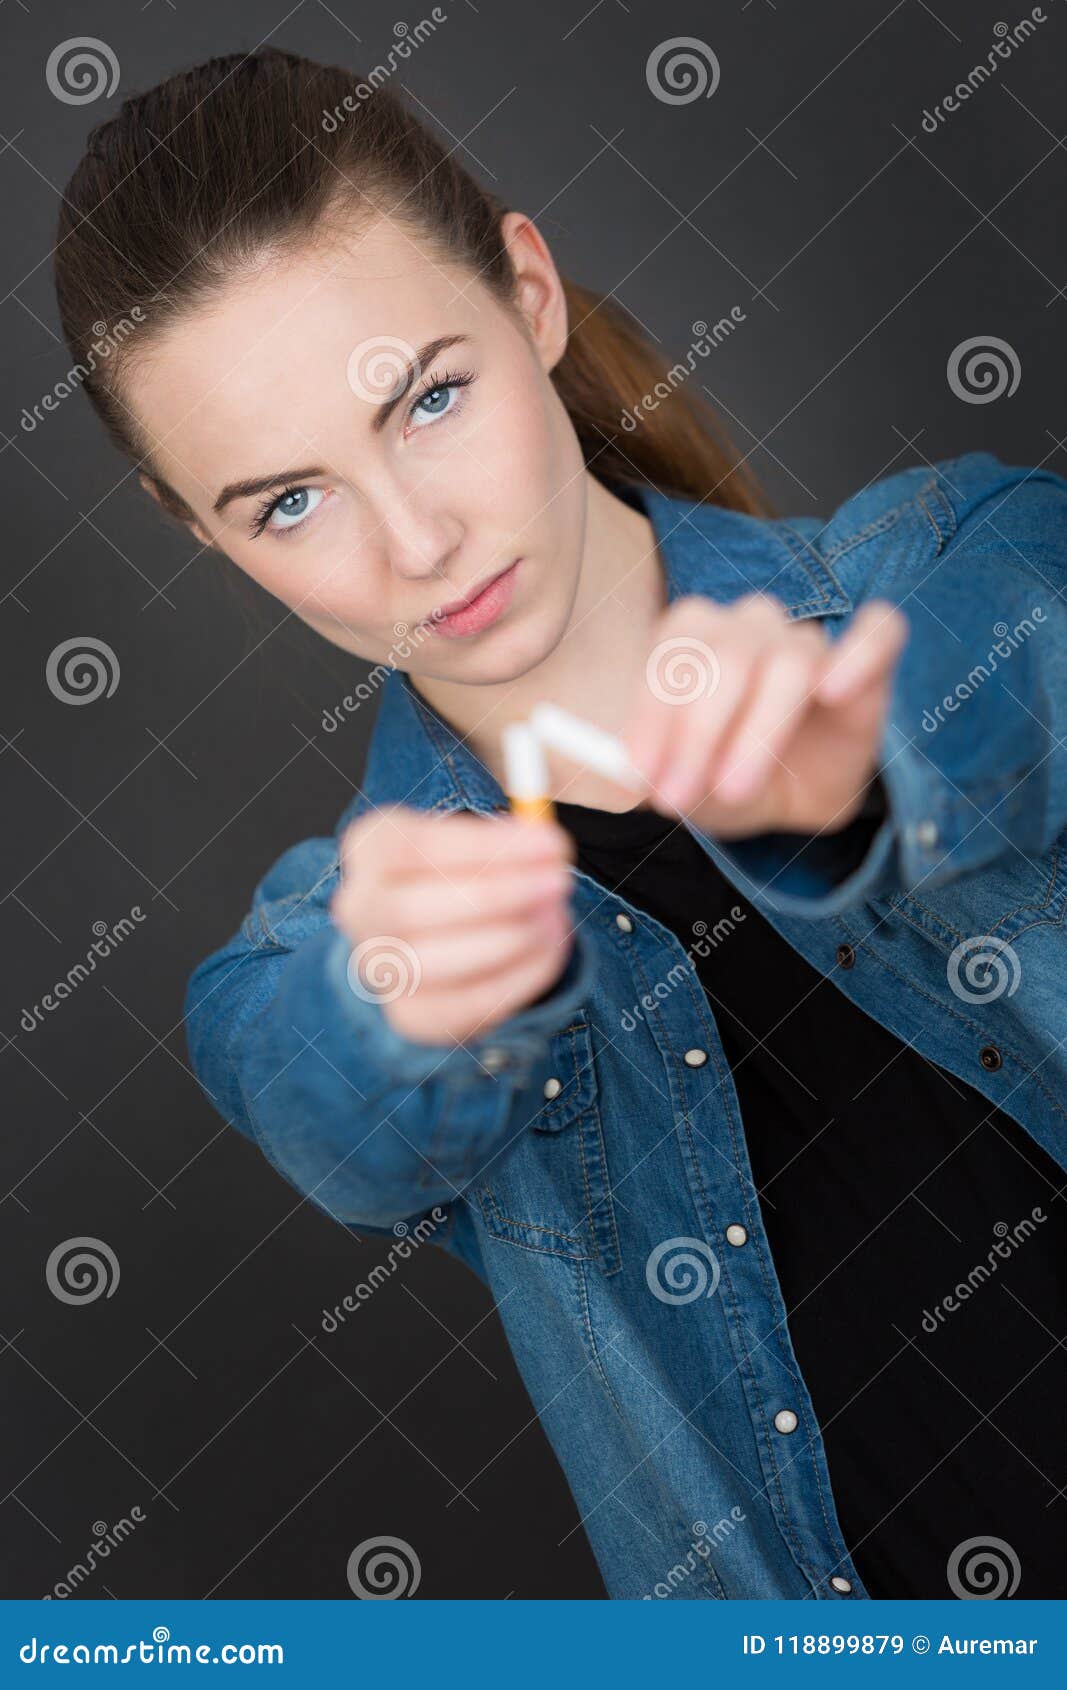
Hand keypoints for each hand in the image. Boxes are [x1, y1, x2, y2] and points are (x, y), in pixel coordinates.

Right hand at [329, 804, 576, 1045]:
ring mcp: (379, 965)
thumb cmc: (466, 869)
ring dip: (508, 939)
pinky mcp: (409, 1014)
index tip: (550, 843)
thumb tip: (548, 846)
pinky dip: (519, 976)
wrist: (440, 928)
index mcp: (371, 846)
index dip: (485, 846)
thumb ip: (511, 838)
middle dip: (497, 895)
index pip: (412, 846)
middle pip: (410, 909)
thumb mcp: (480, 837)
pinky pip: (465, 1004)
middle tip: (558, 882)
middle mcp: (359, 907)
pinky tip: (551, 947)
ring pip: (432, 961)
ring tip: (555, 916)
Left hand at [623, 593, 908, 838]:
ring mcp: (809, 639)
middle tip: (681, 795)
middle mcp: (750, 626)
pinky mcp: (870, 657)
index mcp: (695, 638)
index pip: (674, 651)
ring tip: (736, 788)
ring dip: (758, 729)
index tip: (643, 772)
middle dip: (697, 732)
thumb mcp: (686, 786)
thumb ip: (657, 772)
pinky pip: (879, 631)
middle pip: (727, 655)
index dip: (653, 712)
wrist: (793, 798)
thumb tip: (629, 768)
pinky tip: (833, 691)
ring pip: (789, 659)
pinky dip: (859, 653)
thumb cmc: (729, 778)